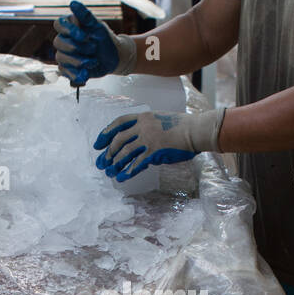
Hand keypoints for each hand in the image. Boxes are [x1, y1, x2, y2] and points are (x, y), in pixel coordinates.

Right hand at [53, 0, 135, 84]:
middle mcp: (64, 39)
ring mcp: (64, 54)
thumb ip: (85, 16)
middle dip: (77, 47)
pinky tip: (85, 74)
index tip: (84, 36)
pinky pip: (64, 71)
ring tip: (93, 61)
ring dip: (78, 61)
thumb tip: (73, 3)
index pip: (59, 24)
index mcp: (70, 26)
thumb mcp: (98, 26)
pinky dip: (75, 74)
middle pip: (59, 42)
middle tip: (93, 48)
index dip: (69, 30)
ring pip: (61, 57)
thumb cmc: (105, 39)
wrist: (114, 58)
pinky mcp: (67, 68)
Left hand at [93, 107, 225, 178]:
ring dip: (115, 163)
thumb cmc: (182, 126)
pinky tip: (122, 177)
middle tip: (101, 163)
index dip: (106, 134)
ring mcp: (148, 139)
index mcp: (143, 117)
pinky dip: (128, 171)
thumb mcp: (161, 120)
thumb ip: (147, 129)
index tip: (98, 144)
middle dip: (108, 153)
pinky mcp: (154, 151)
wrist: (196, 130)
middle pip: (118, 140)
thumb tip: (139, 145)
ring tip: (109, 172)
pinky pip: (137, 163)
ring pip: (125, 152)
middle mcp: (143, 126)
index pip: (118, 123)